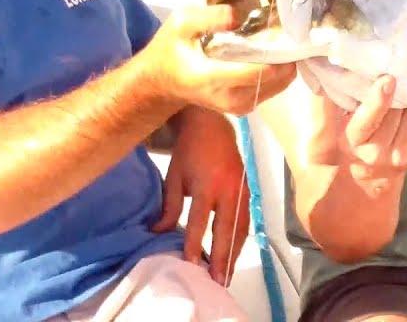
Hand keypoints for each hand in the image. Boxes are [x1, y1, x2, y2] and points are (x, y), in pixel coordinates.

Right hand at [140, 5, 295, 114]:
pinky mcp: (245, 107)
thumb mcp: (181, 23)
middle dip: (284, 54)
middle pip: (275, 77)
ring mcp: (239, 106)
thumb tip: (237, 17)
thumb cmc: (170, 50)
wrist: (161, 83)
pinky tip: (268, 54)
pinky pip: (273, 88)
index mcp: (212, 77)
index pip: (257, 71)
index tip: (282, 29)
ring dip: (283, 62)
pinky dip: (277, 71)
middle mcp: (230, 97)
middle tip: (282, 31)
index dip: (276, 49)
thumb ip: (209, 17)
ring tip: (275, 41)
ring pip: (279, 84)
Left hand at [151, 107, 249, 285]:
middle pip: (226, 230)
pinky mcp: (248, 190)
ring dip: (234, 253)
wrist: (211, 124)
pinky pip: (246, 220)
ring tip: (227, 275)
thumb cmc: (189, 150)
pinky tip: (234, 253)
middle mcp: (228, 189)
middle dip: (222, 258)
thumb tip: (158, 233)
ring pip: (241, 228)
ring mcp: (242, 190)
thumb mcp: (174, 177)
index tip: (191, 265)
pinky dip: (240, 239)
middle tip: (218, 282)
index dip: (195, 245)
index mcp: (207, 185)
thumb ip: (169, 207)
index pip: (200, 222)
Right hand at [313, 74, 406, 182]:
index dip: (379, 99)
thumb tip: (327, 62)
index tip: (388, 78)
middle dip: (404, 87)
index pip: (368, 119)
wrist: (372, 173)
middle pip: (398, 111)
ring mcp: (405, 155)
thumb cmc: (354, 138)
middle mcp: (380, 152)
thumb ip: (336, 97)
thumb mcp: (338, 121)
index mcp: (356, 140)